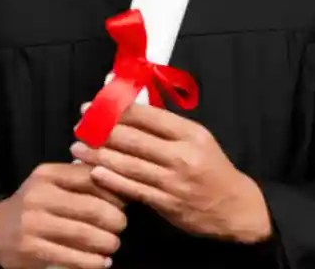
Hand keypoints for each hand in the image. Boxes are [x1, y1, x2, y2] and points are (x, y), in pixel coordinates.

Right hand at [0, 162, 126, 267]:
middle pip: (94, 209)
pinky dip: (94, 262)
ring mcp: (33, 223)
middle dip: (116, 221)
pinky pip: (74, 258)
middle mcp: (38, 195)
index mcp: (47, 174)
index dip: (115, 192)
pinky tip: (100, 261)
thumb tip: (122, 184)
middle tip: (120, 228)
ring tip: (111, 245)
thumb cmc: (34, 205)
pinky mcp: (31, 249)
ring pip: (87, 235)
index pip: (93, 178)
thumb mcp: (51, 184)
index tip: (124, 203)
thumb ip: (81, 180)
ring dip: (108, 244)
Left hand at [70, 102, 271, 243]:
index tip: (93, 106)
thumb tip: (126, 106)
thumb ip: (164, 125)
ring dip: (99, 155)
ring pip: (129, 164)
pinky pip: (134, 189)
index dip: (115, 109)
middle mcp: (182, 155)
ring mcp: (174, 181)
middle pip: (133, 139)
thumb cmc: (211, 168)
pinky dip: (112, 180)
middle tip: (79, 127)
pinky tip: (95, 172)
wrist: (237, 208)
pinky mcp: (168, 204)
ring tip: (77, 148)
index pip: (146, 116)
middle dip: (101, 131)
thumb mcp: (196, 138)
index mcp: (190, 133)